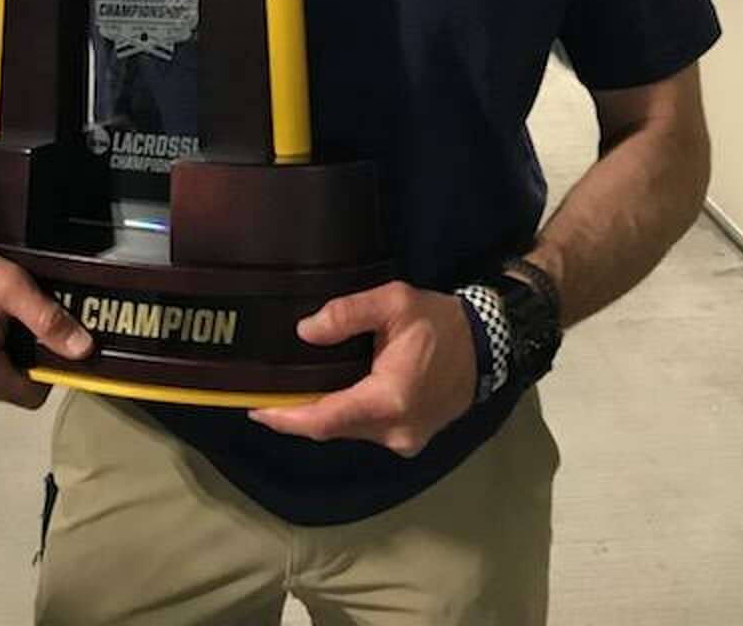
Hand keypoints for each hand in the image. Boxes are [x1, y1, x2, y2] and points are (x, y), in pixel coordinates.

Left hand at [249, 281, 477, 457]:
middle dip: (299, 415)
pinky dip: (345, 416)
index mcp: (388, 400)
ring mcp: (405, 440)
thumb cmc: (439, 320)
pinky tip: (331, 396)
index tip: (255, 410)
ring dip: (323, 415)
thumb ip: (347, 314)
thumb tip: (304, 333)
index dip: (286, 418)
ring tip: (294, 392)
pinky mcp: (411, 439)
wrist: (487, 343)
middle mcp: (394, 430)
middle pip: (332, 429)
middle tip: (267, 395)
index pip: (324, 420)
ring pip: (349, 431)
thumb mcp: (393, 302)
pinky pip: (366, 430)